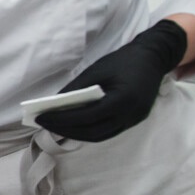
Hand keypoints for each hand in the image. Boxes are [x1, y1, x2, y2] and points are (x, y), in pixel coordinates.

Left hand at [36, 20, 185, 141]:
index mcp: (122, 100)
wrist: (154, 58)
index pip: (86, 117)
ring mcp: (134, 120)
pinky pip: (108, 131)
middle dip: (65, 130)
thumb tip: (53, 105)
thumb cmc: (123, 61)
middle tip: (44, 124)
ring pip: (100, 136)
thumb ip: (75, 90)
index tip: (41, 118)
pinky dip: (89, 131)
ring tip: (56, 127)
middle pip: (92, 132)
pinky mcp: (134, 120)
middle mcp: (130, 115)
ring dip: (76, 134)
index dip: (62, 120)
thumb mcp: (95, 71)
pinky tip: (74, 126)